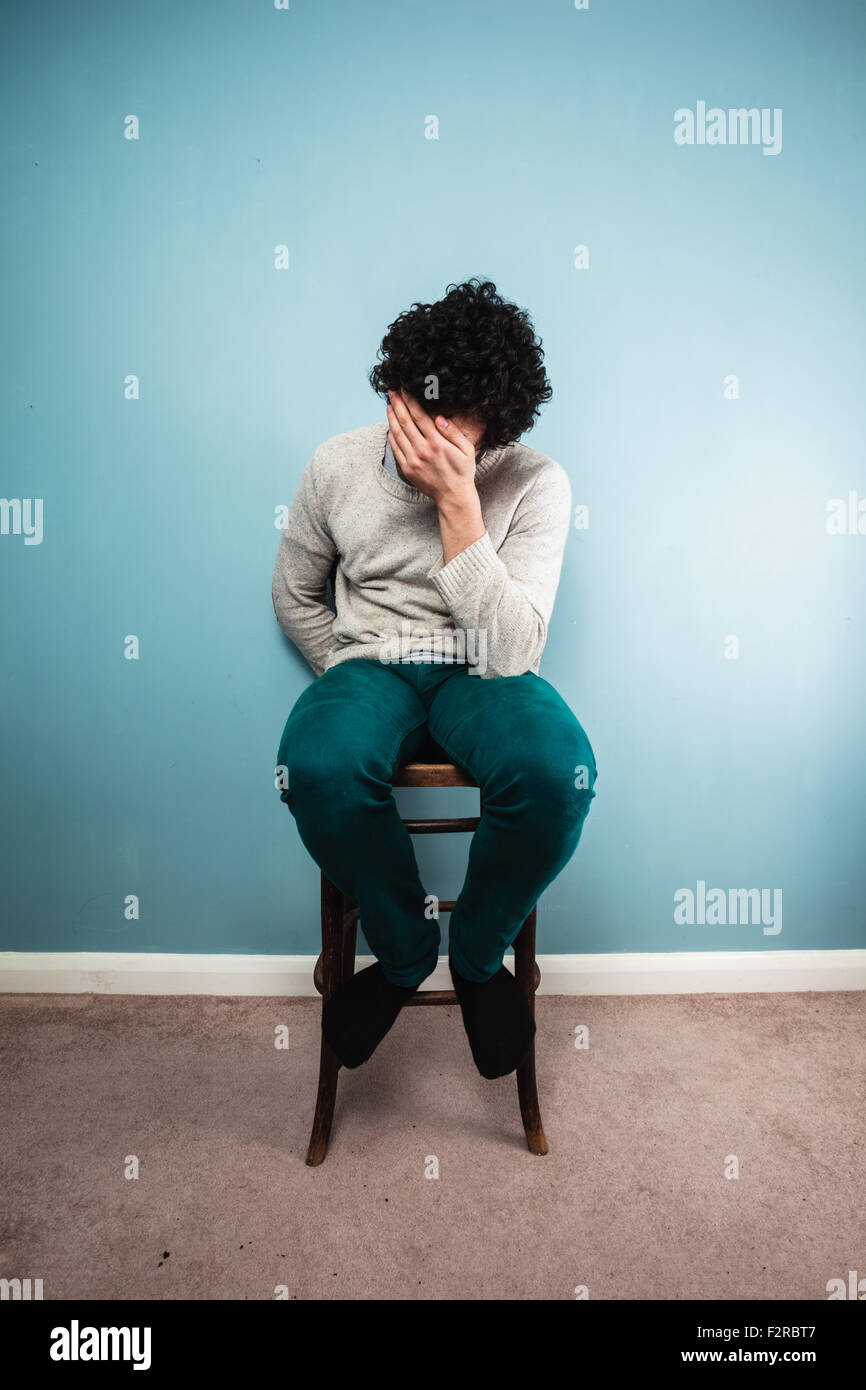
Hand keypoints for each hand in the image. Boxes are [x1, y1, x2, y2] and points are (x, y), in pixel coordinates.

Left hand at [386, 388, 476, 505]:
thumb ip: (453, 432)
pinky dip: (391, 435)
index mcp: (437, 443)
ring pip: (397, 434)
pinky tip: (390, 425)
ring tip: (389, 405)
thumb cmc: (462, 471)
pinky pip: (395, 448)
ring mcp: (412, 460)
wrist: (453, 496)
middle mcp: (422, 450)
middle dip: (398, 404)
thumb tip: (439, 417)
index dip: (410, 400)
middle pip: (405, 421)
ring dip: (392, 417)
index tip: (405, 389)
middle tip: (392, 391)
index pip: (419, 416)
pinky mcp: (407, 469)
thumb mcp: (467, 449)